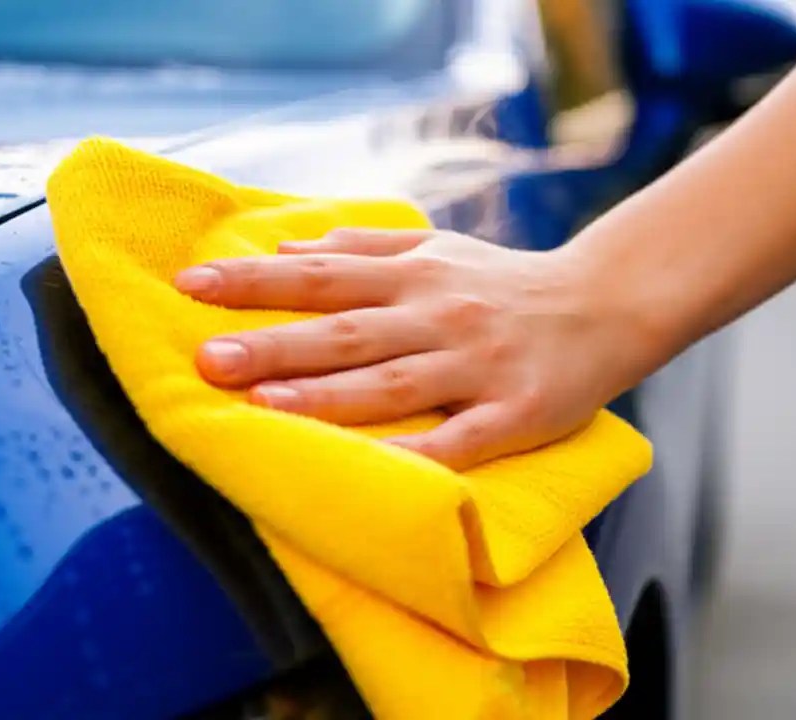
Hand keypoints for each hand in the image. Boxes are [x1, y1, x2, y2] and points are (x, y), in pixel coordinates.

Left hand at [174, 230, 665, 469]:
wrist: (605, 305)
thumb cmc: (506, 283)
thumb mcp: (439, 248)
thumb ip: (363, 246)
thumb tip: (286, 248)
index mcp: (415, 275)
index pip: (322, 276)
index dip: (255, 281)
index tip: (190, 284)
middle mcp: (439, 315)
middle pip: (346, 331)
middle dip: (274, 342)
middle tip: (207, 358)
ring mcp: (476, 367)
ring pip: (394, 383)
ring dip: (328, 394)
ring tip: (265, 403)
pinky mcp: (514, 414)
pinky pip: (459, 442)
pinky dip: (415, 455)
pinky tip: (370, 468)